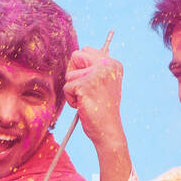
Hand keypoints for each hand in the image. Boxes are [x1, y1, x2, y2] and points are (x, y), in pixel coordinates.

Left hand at [63, 35, 131, 180]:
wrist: (108, 130)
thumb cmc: (103, 109)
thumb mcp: (104, 83)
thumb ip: (96, 66)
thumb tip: (84, 50)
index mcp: (113, 64)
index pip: (86, 50)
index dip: (82, 67)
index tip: (90, 81)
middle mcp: (107, 66)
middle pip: (76, 56)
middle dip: (74, 74)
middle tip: (85, 90)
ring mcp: (96, 75)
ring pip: (69, 74)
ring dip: (73, 90)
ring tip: (87, 100)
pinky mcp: (85, 86)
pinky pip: (67, 87)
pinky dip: (71, 99)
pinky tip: (83, 106)